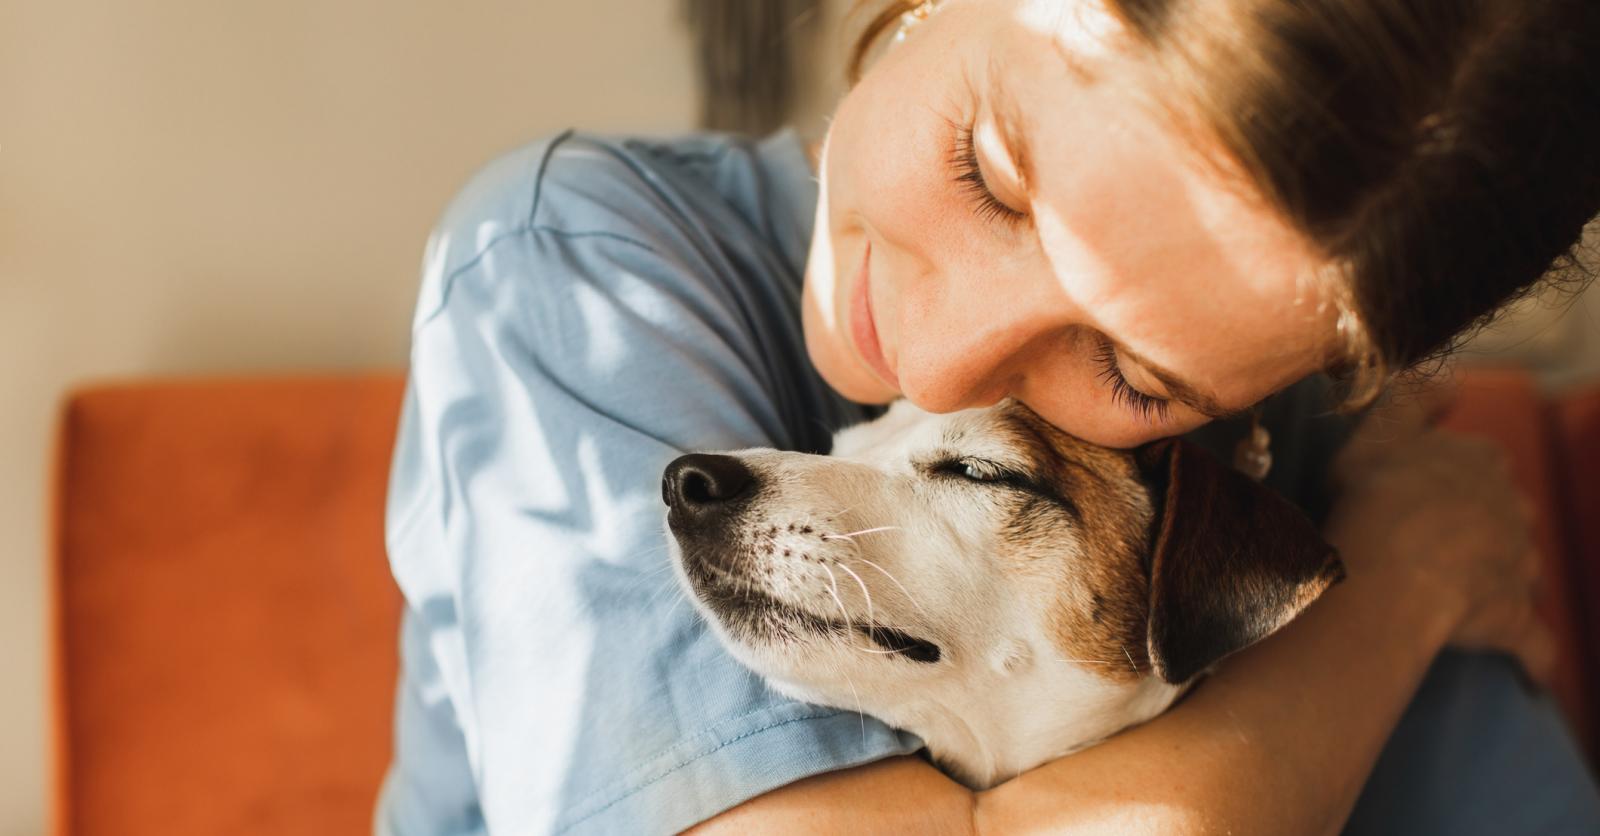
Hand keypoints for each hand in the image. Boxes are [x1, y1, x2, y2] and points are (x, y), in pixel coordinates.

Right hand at [1323, 389, 1554, 683]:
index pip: (1478, 461)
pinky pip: (1534, 643)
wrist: (1389, 570)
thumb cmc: (1376, 496)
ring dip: (1497, 581)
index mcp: (1482, 461)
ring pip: (1516, 570)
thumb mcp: (1380, 431)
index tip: (1417, 492)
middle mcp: (1513, 509)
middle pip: (1505, 515)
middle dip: (1481, 527)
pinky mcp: (1516, 621)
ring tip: (1456, 599)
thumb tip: (1450, 375)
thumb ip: (1413, 399)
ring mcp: (1517, 567)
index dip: (1448, 476)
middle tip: (1431, 544)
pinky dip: (1535, 655)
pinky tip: (1532, 672)